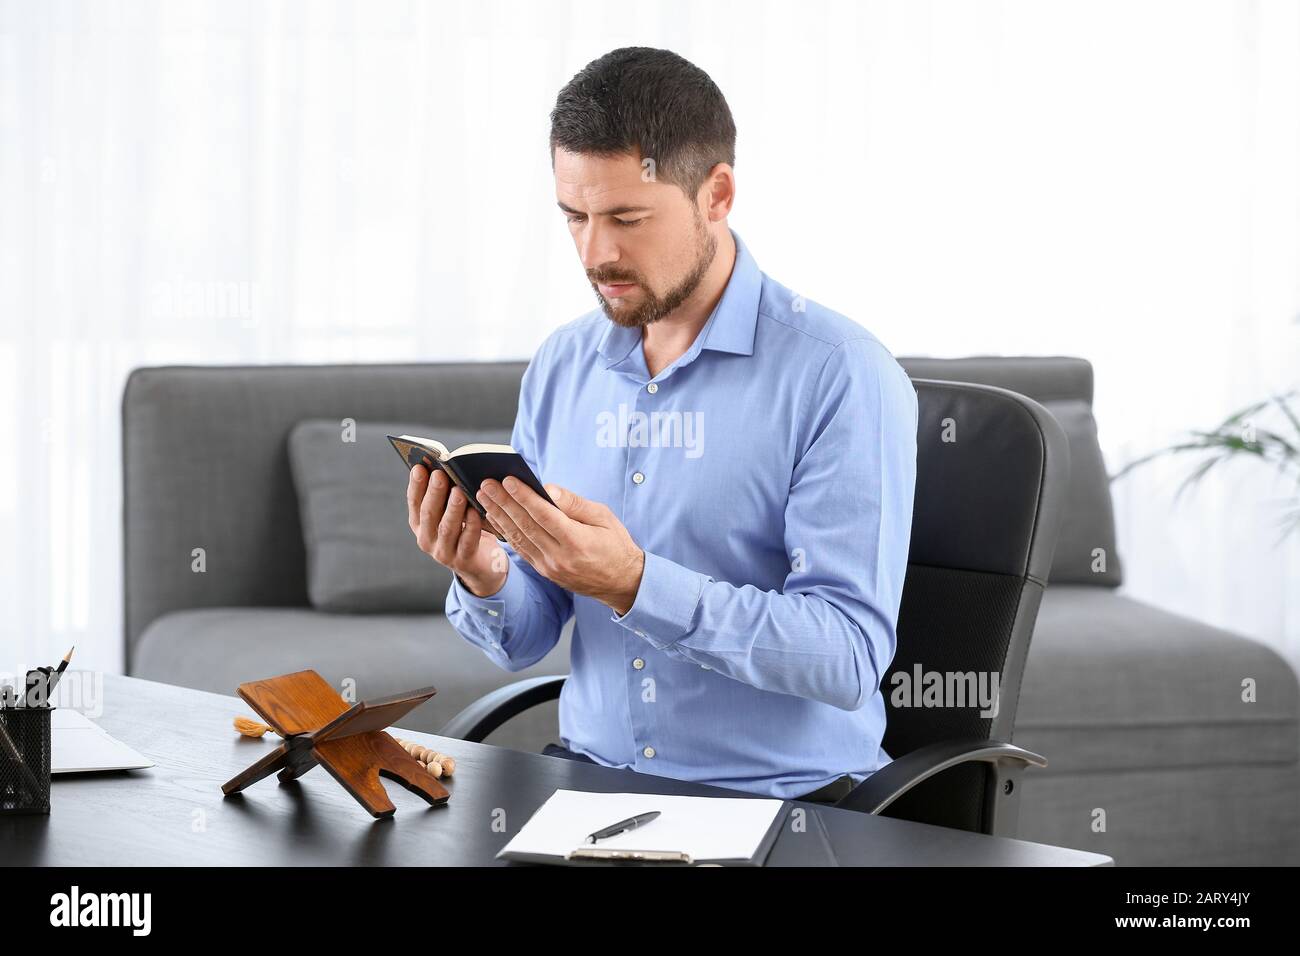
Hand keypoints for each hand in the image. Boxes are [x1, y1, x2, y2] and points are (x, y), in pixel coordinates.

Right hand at [407, 465, 508, 596]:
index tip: (419, 467)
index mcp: (419, 524)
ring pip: (446, 528)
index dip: (416, 485)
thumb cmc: (463, 528)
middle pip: (429, 514)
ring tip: (459, 491)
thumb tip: (444, 465)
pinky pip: (467, 541)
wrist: (479, 564)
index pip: (414, 503)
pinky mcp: (463, 560)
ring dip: (453, 508)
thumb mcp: (449, 512)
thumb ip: (444, 495)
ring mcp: (443, 552)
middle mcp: (426, 539)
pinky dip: (471, 525)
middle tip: (440, 474)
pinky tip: (476, 511)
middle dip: (434, 492)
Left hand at [476, 478, 644, 614]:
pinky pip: (521, 549)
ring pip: (519, 538)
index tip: (506, 480)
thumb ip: (575, 504)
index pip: (544, 515)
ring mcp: (550, 567)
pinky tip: (493, 517)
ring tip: (483, 497)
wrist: (621, 582)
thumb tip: (549, 490)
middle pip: (526, 525)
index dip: (524, 497)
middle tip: (485, 484)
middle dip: (503, 502)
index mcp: (577, 542)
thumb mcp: (604, 518)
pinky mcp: (545, 571)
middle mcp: (560, 557)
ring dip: (498, 516)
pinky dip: (505, 532)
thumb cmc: (615, 544)